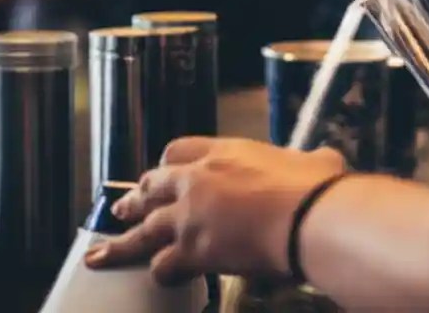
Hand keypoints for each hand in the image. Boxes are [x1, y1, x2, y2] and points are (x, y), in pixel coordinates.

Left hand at [85, 137, 346, 283]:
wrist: (306, 217)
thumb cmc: (316, 188)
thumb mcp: (315, 162)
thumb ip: (311, 161)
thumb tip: (327, 161)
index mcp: (225, 152)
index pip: (180, 150)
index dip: (168, 164)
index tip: (163, 173)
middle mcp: (198, 179)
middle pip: (152, 186)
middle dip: (135, 198)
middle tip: (121, 207)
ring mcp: (189, 216)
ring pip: (142, 228)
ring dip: (121, 243)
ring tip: (101, 252)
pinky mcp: (190, 250)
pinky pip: (161, 264)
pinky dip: (160, 273)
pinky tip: (159, 279)